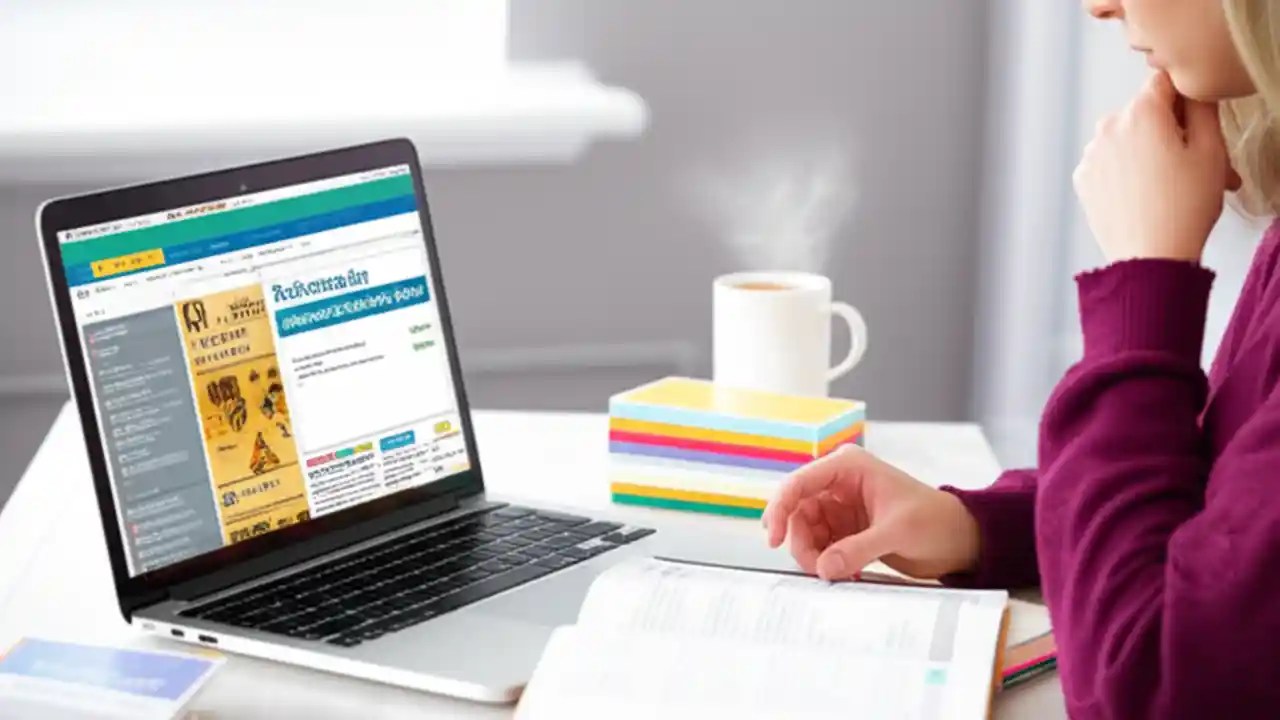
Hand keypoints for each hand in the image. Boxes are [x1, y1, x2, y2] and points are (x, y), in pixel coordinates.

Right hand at [762, 445, 981, 581]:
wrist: (960, 540)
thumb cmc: (936, 521)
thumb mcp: (897, 532)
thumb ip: (858, 549)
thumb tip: (824, 567)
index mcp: (848, 468)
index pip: (799, 483)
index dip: (780, 508)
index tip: (773, 539)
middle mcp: (838, 484)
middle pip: (797, 512)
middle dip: (800, 542)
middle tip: (816, 569)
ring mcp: (839, 508)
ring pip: (805, 532)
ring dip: (812, 555)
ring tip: (836, 574)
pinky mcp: (845, 530)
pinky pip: (820, 546)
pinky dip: (825, 562)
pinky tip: (844, 573)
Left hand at [1073, 72, 1238, 262]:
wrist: (1150, 258)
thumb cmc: (1184, 207)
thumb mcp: (1211, 150)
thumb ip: (1203, 107)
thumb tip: (1192, 90)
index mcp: (1140, 111)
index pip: (1165, 82)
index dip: (1186, 100)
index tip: (1197, 125)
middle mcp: (1107, 127)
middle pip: (1145, 114)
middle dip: (1173, 134)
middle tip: (1200, 166)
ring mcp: (1091, 154)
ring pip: (1127, 140)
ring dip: (1151, 154)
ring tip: (1177, 187)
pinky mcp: (1083, 179)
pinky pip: (1111, 163)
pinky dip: (1128, 172)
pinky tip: (1148, 196)